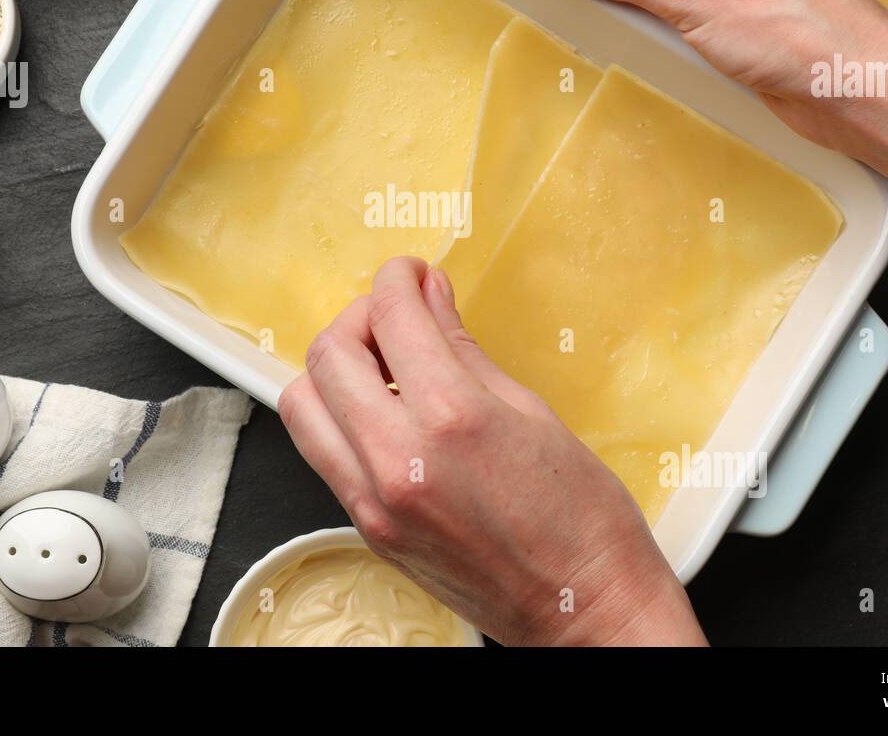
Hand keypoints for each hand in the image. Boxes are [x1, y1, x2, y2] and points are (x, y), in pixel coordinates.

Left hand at [278, 257, 705, 645]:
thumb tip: (431, 299)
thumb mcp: (533, 413)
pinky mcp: (368, 530)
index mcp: (452, 419)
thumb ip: (464, 350)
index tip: (409, 274)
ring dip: (334, 369)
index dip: (396, 279)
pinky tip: (383, 412)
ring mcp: (374, 502)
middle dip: (359, 317)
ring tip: (381, 365)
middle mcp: (398, 460)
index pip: (392, 318)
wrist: (584, 612)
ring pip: (303, 405)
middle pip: (329, 355)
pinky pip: (323, 452)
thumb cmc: (583, 521)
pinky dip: (339, 416)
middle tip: (396, 315)